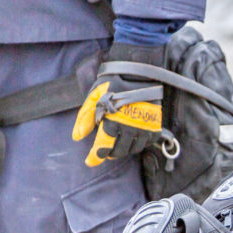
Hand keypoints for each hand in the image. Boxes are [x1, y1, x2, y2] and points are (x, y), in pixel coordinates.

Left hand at [72, 42, 165, 166]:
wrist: (139, 70)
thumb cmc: (113, 81)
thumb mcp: (94, 97)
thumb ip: (85, 118)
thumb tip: (77, 137)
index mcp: (113, 121)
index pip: (103, 147)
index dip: (95, 157)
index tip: (90, 162)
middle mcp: (130, 128)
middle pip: (119, 151)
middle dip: (109, 153)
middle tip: (104, 150)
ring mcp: (144, 127)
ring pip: (133, 149)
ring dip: (124, 150)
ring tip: (117, 145)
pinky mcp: (155, 125)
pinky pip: (146, 143)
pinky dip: (138, 145)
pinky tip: (132, 140)